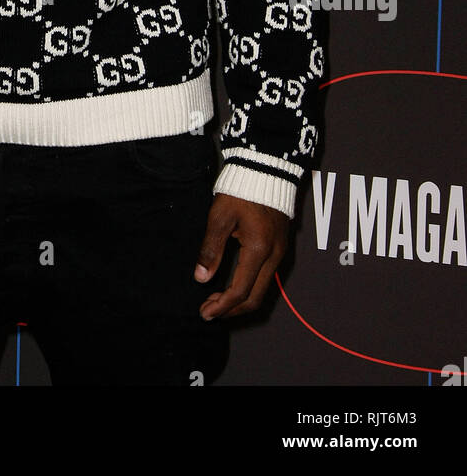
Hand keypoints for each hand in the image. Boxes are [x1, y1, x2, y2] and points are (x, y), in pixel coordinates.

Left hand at [193, 192, 289, 319]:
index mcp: (259, 249)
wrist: (266, 169)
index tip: (205, 313)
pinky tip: (233, 283)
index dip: (222, 306)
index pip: (241, 290)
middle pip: (256, 297)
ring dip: (240, 299)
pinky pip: (266, 277)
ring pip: (262, 289)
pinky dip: (249, 287)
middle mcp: (274, 255)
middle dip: (231, 309)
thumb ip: (211, 249)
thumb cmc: (241, 189)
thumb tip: (201, 278)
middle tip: (209, 311)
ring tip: (216, 299)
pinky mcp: (280, 246)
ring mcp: (280, 252)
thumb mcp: (220, 216)